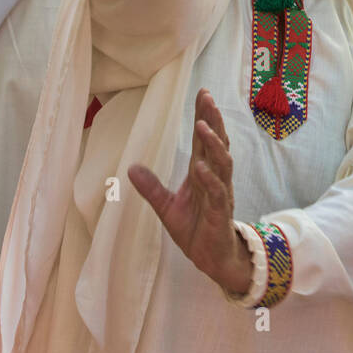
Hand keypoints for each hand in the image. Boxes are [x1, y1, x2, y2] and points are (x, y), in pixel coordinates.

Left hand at [129, 88, 252, 294]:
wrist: (211, 258)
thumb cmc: (195, 229)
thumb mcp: (167, 207)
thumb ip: (152, 188)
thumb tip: (130, 168)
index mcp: (202, 172)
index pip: (206, 139)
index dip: (205, 116)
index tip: (203, 94)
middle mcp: (214, 178)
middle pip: (217, 143)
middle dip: (213, 120)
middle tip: (208, 99)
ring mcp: (220, 193)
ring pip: (222, 163)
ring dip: (214, 144)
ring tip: (203, 126)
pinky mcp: (220, 211)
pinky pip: (217, 191)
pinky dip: (210, 178)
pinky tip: (201, 167)